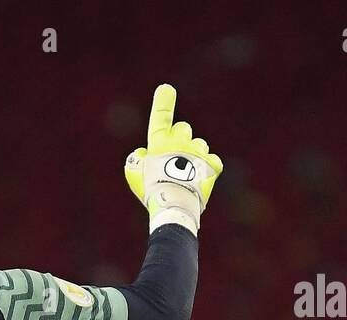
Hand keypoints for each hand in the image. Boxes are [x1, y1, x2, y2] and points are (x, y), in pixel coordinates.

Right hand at [124, 84, 221, 234]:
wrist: (174, 204)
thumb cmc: (151, 190)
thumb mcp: (133, 174)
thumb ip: (137, 159)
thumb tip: (143, 154)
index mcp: (160, 142)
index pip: (161, 116)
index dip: (163, 101)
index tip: (166, 88)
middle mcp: (181, 141)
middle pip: (183, 128)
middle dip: (179, 138)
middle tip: (173, 157)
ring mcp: (198, 151)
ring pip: (199, 144)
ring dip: (193, 153)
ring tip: (186, 173)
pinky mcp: (213, 164)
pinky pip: (212, 160)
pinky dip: (207, 167)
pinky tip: (199, 178)